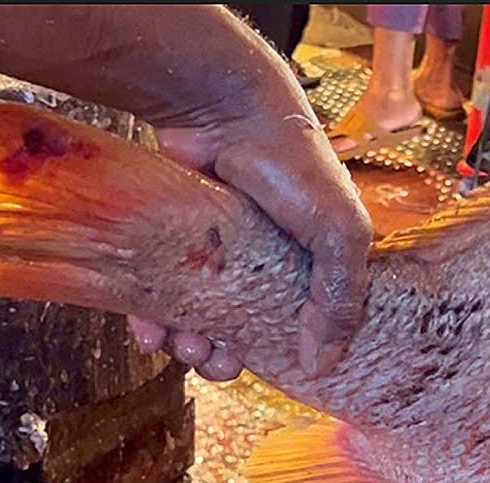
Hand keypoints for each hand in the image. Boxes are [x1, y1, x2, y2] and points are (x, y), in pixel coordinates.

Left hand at [0, 6, 373, 381]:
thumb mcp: (339, 235)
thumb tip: (321, 367)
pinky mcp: (174, 245)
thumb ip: (340, 301)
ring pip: (196, 320)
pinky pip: (158, 296)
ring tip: (177, 345)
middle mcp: (263, 267)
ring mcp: (216, 257)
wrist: (228, 108)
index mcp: (309, 269)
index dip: (278, 355)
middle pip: (241, 332)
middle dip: (224, 356)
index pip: (296, 328)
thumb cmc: (296, 168)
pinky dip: (151, 320)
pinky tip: (149, 330)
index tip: (259, 367)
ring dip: (185, 344)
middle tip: (210, 358)